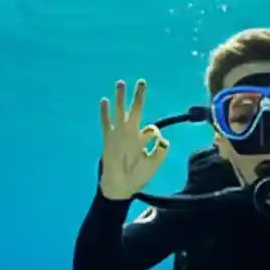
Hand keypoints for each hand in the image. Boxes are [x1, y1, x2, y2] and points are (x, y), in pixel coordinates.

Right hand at [99, 79, 169, 199]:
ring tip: (121, 82)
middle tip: (142, 81)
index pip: (151, 128)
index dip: (155, 133)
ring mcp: (119, 135)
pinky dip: (105, 113)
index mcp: (142, 140)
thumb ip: (161, 152)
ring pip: (120, 112)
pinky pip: (106, 123)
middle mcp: (130, 134)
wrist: (120, 188)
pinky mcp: (108, 140)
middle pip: (136, 110)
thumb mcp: (154, 165)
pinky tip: (104, 101)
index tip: (156, 142)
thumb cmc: (137, 177)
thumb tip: (164, 139)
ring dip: (121, 98)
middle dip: (138, 96)